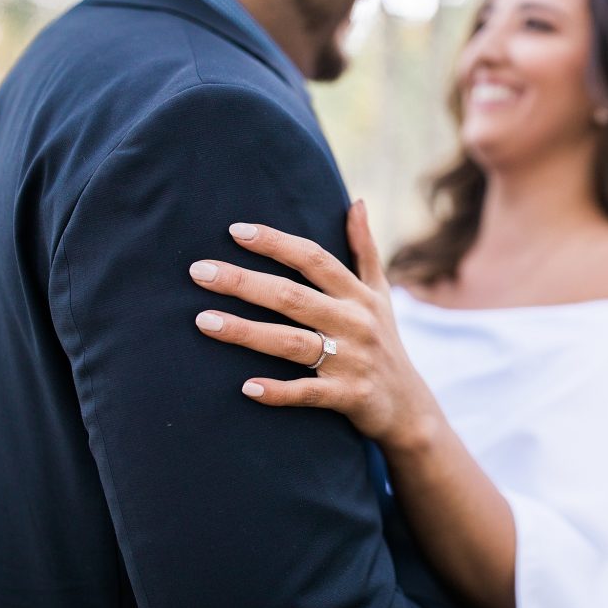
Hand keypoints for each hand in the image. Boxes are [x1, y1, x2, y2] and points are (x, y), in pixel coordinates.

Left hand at [188, 201, 439, 453]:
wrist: (408, 405)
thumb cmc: (384, 340)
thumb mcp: (380, 293)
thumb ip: (365, 248)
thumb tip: (357, 202)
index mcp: (358, 294)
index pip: (314, 259)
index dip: (276, 243)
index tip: (236, 231)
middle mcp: (355, 322)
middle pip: (292, 296)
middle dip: (244, 282)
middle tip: (199, 271)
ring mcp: (352, 360)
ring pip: (292, 342)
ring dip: (246, 331)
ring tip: (203, 320)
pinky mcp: (348, 395)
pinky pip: (307, 392)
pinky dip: (279, 391)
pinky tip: (247, 386)